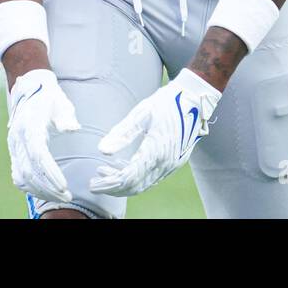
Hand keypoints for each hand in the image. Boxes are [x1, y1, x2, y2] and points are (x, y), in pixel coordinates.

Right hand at [7, 68, 80, 202]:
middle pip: (29, 170)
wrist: (30, 90)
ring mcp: (13, 146)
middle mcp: (17, 138)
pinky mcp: (13, 151)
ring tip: (59, 197)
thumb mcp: (61, 102)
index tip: (64, 185)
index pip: (38, 155)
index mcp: (29, 125)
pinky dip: (30, 187)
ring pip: (21, 177)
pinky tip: (45, 191)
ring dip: (40, 191)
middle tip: (67, 196)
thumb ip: (66, 116)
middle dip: (48, 187)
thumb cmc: (50, 98)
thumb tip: (72, 129)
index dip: (49, 173)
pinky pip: (17, 175)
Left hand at [89, 68, 221, 196]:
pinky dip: (136, 177)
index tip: (93, 183)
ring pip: (144, 184)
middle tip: (95, 182)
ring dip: (123, 183)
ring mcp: (173, 163)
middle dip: (113, 188)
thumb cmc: (166, 103)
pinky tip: (123, 166)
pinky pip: (153, 177)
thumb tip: (102, 151)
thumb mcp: (140, 114)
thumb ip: (121, 134)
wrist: (194, 99)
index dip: (109, 183)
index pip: (128, 177)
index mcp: (156, 150)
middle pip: (136, 186)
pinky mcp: (176, 161)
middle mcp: (166, 162)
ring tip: (104, 171)